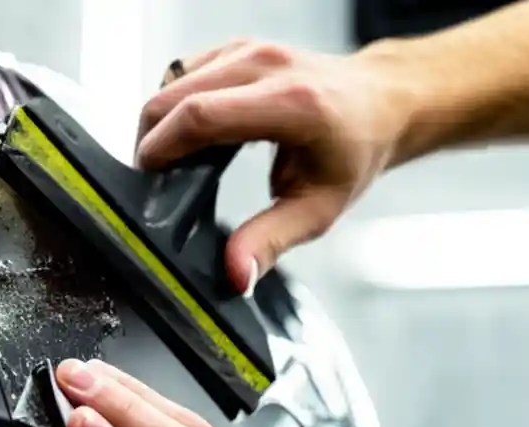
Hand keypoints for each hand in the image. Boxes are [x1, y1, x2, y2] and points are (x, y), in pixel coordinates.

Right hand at [136, 39, 417, 293]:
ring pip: (172, 81)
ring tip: (172, 162)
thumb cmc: (353, 153)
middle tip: (155, 181)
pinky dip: (175, 104)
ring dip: (160, 122)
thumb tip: (234, 276)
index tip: (148, 180)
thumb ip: (270, 242)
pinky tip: (189, 135)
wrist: (379, 103)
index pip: (201, 115)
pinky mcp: (238, 47)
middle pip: (175, 96)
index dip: (162, 148)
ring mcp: (250, 49)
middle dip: (151, 139)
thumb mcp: (318, 210)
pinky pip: (184, 73)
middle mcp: (267, 65)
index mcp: (290, 103)